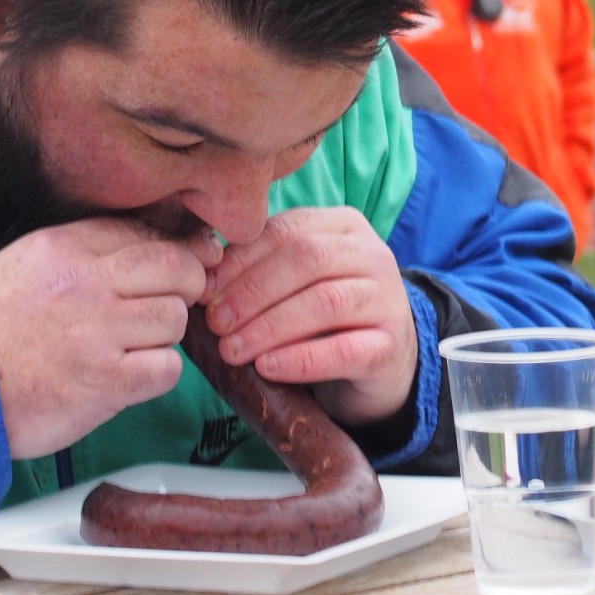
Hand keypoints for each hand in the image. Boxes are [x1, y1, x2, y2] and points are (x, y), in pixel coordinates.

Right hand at [0, 217, 221, 458]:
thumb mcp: (29, 265)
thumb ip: (87, 249)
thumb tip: (159, 242)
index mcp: (65, 248)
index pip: (146, 233)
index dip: (176, 251)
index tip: (184, 267)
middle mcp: (84, 284)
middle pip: (176, 267)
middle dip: (186, 286)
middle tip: (170, 304)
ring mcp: (96, 333)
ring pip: (174, 318)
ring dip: (164, 335)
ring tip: (134, 345)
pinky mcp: (104, 380)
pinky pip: (166, 368)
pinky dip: (157, 373)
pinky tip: (131, 375)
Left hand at [202, 206, 417, 426]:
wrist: (383, 359)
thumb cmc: (325, 316)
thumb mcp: (296, 282)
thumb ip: (261, 269)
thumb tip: (203, 279)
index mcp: (344, 226)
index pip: (287, 230)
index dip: (240, 260)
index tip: (205, 291)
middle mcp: (372, 254)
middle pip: (308, 259)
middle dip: (252, 291)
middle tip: (216, 323)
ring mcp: (387, 299)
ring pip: (325, 302)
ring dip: (269, 327)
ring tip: (232, 350)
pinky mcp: (390, 345)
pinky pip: (344, 350)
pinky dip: (300, 359)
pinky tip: (268, 368)